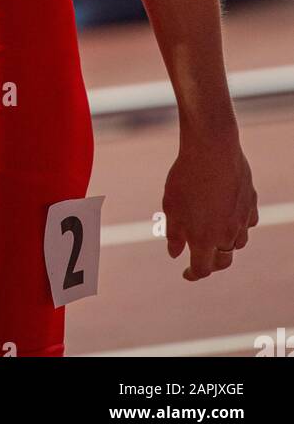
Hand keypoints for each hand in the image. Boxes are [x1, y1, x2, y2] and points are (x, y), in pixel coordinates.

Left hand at [163, 128, 257, 279]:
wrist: (212, 149)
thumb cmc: (186, 178)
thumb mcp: (171, 207)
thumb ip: (174, 235)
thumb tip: (175, 253)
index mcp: (205, 240)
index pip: (202, 269)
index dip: (193, 274)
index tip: (186, 273)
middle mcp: (227, 235)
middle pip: (223, 260)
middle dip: (212, 263)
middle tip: (202, 257)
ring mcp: (242, 219)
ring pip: (238, 242)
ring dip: (226, 243)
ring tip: (214, 234)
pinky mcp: (251, 202)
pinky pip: (248, 221)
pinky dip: (239, 223)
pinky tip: (229, 215)